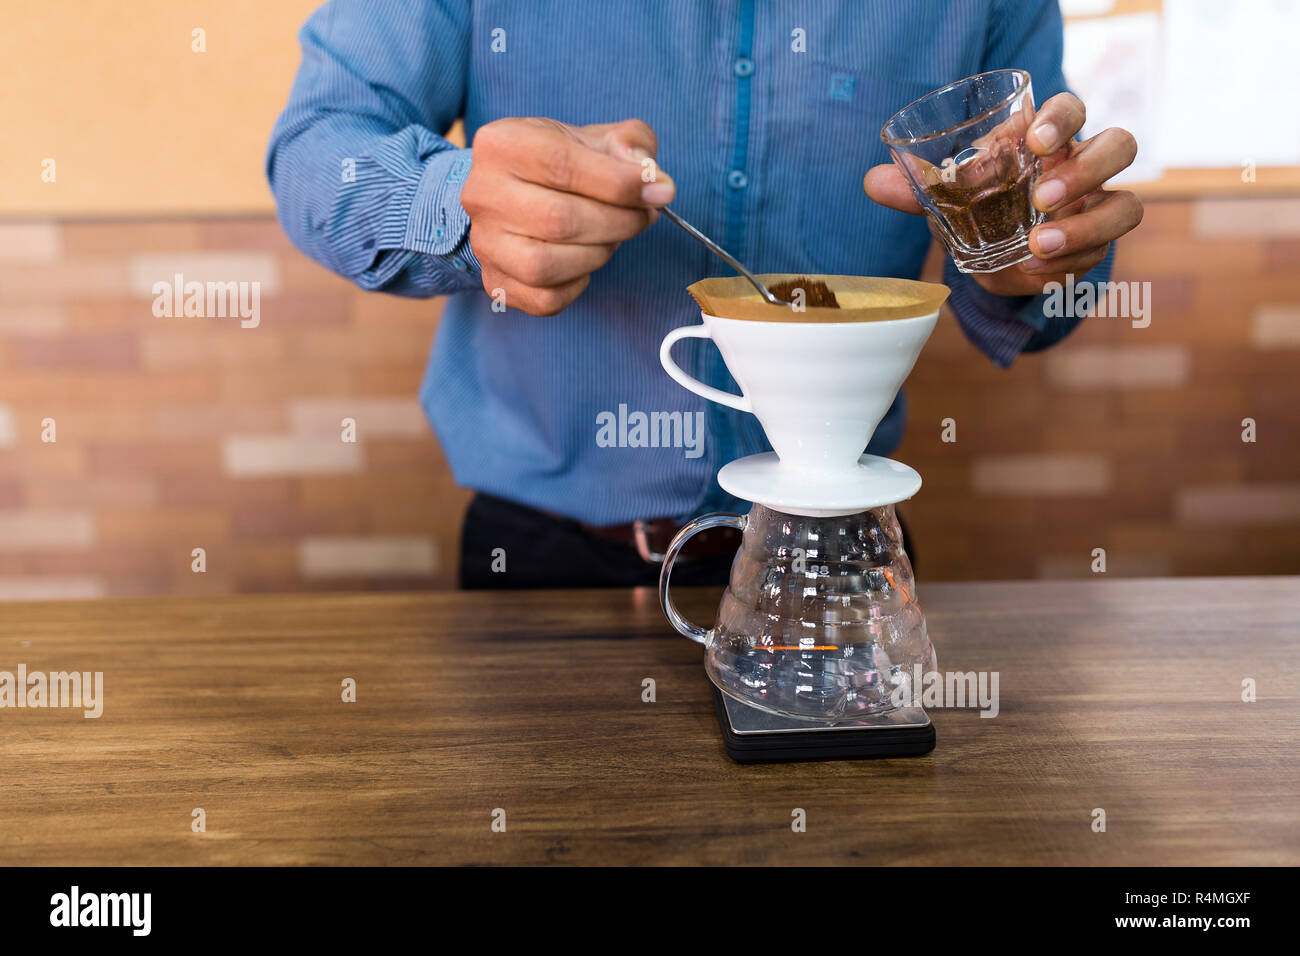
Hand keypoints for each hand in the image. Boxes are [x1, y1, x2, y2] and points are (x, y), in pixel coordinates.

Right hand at [461, 117, 673, 314]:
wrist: (512, 193)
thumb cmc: (558, 165)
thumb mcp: (593, 138)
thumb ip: (630, 145)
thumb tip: (652, 179)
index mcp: (503, 144)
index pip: (563, 165)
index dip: (620, 183)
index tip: (660, 191)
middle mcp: (483, 193)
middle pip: (559, 219)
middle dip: (619, 222)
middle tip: (643, 216)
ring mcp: (486, 243)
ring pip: (546, 266)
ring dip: (598, 255)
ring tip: (613, 237)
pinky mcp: (496, 282)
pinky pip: (545, 299)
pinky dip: (578, 285)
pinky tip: (585, 261)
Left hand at [864, 92, 1142, 295]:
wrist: (997, 250)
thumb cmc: (979, 201)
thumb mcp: (948, 193)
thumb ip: (916, 188)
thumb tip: (874, 181)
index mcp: (1049, 137)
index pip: (1072, 108)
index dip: (1061, 118)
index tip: (1033, 142)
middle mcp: (1083, 165)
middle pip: (1118, 146)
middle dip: (1086, 171)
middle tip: (1042, 196)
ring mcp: (1097, 206)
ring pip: (1126, 206)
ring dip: (1084, 228)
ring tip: (1037, 245)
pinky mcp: (1097, 246)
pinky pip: (1102, 253)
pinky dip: (1068, 265)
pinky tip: (1036, 274)